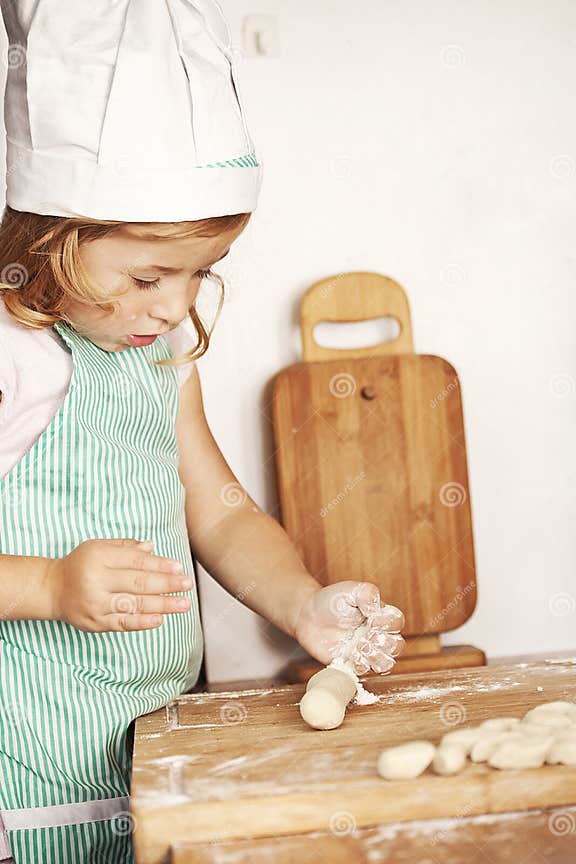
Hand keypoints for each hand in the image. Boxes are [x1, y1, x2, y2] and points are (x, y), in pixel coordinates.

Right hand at [47, 538, 192, 631]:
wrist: (53, 589)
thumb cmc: (81, 564)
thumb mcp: (99, 547)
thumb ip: (126, 547)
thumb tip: (152, 547)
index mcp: (100, 558)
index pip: (136, 561)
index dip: (160, 564)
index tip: (179, 567)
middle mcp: (97, 581)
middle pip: (139, 583)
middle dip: (167, 584)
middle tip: (187, 584)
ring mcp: (96, 604)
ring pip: (134, 605)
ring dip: (162, 605)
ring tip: (183, 604)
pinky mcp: (95, 623)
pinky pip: (123, 623)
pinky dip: (142, 622)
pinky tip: (160, 619)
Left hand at [293, 581, 404, 674]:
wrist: (309, 616)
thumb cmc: (331, 601)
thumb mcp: (350, 589)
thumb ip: (367, 593)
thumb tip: (376, 609)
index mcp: (380, 615)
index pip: (397, 622)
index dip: (388, 623)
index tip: (372, 619)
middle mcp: (377, 635)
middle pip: (397, 646)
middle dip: (385, 643)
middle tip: (368, 635)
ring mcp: (365, 651)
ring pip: (386, 663)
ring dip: (376, 657)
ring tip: (359, 646)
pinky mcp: (352, 663)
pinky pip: (364, 671)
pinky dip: (359, 665)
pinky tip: (347, 654)